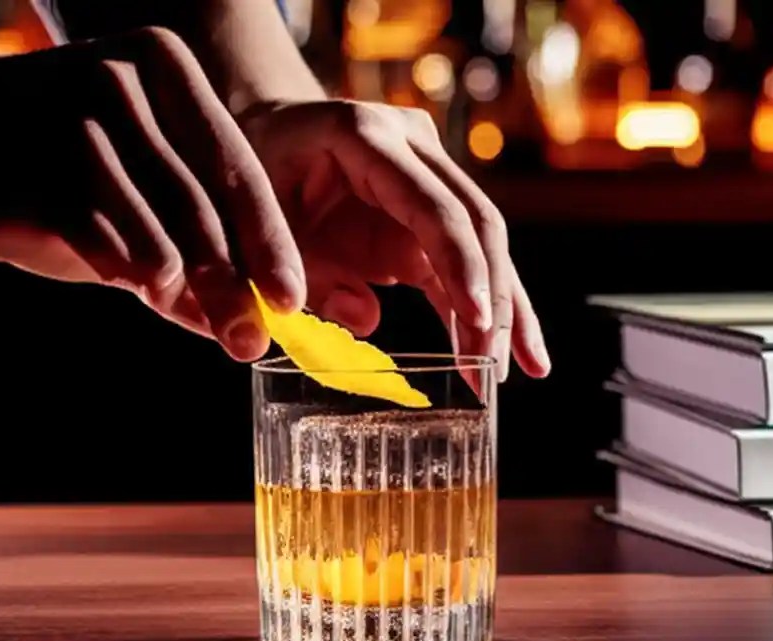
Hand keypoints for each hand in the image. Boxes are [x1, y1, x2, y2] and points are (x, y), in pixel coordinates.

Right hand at [0, 27, 303, 360]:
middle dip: (235, 287)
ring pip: (158, 237)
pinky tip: (127, 284)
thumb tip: (242, 319)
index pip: (238, 168)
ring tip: (189, 315)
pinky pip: (103, 248)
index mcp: (163, 66)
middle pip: (205, 209)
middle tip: (251, 340)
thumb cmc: (44, 165)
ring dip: (181, 294)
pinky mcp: (32, 169)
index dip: (272, 242)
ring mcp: (75, 120)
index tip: (293, 300)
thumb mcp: (127, 189)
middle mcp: (123, 81)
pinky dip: (122, 276)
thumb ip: (185, 241)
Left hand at [238, 100, 550, 381]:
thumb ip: (301, 273)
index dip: (461, 265)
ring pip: (486, 244)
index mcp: (365, 137)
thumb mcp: (255, 227)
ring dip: (504, 311)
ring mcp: (430, 175)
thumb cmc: (249, 181)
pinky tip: (511, 354)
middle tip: (492, 367)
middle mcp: (412, 145)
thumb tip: (365, 320)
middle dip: (491, 299)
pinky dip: (485, 310)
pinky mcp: (433, 212)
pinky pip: (469, 262)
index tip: (476, 321)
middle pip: (476, 223)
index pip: (434, 206)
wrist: (260, 137)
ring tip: (522, 371)